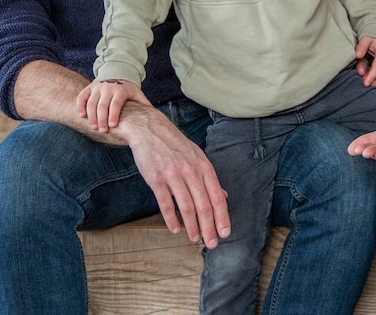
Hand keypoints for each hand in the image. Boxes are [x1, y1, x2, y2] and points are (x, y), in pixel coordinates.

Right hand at [76, 78, 149, 132]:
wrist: (116, 74)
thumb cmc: (128, 90)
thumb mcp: (137, 94)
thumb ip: (144, 104)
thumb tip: (153, 117)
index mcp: (120, 90)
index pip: (116, 103)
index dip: (114, 114)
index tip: (113, 125)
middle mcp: (108, 88)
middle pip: (102, 105)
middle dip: (102, 119)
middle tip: (103, 130)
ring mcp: (97, 87)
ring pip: (91, 102)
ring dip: (91, 116)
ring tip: (93, 127)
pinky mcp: (89, 88)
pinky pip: (82, 97)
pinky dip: (80, 106)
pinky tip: (82, 116)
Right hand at [119, 107, 230, 248]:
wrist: (149, 131)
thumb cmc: (175, 146)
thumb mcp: (197, 158)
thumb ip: (209, 179)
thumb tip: (223, 197)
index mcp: (204, 167)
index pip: (217, 197)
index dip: (222, 217)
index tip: (225, 233)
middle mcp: (191, 171)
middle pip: (204, 205)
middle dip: (209, 227)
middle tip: (211, 243)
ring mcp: (174, 175)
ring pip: (187, 207)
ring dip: (192, 226)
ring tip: (195, 239)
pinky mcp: (156, 179)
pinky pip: (165, 203)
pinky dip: (171, 218)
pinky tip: (175, 229)